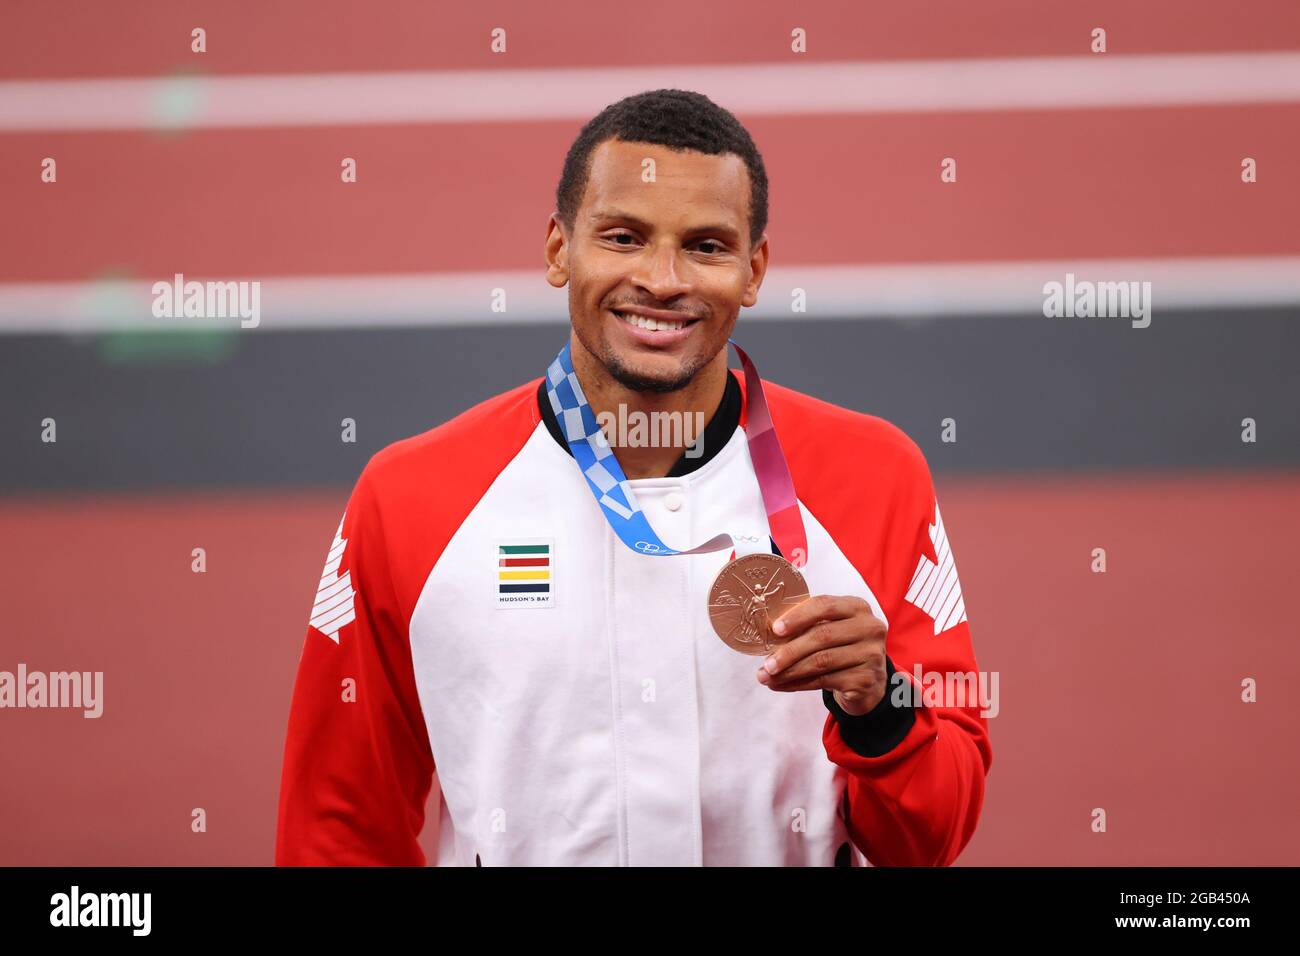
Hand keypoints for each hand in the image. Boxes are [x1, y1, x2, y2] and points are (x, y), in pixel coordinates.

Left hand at [755, 595, 887, 715]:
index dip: (798, 616)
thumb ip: (807, 626)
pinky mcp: (865, 679)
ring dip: (789, 671)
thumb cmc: (841, 649)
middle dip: (789, 651)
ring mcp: (870, 654)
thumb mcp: (831, 630)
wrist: (868, 681)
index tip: (775, 629)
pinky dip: (797, 684)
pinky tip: (781, 685)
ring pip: (821, 661)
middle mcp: (869, 627)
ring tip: (766, 677)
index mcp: (856, 607)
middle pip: (822, 636)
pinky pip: (824, 681)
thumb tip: (768, 635)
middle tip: (766, 663)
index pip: (824, 605)